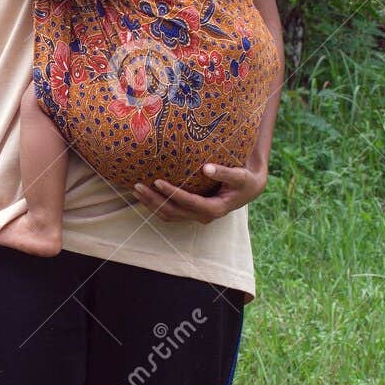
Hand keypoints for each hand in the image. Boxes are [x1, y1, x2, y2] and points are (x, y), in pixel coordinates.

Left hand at [133, 157, 267, 223]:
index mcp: (215, 208)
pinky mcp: (191, 213)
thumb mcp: (239, 175)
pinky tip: (144, 194)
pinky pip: (170, 212)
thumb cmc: (244, 180)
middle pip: (173, 211)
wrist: (249, 189)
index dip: (173, 193)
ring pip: (169, 215)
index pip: (189, 202)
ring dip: (151, 204)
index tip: (157, 181)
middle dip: (154, 200)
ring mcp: (196, 216)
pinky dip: (156, 205)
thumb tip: (206, 168)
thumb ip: (224, 172)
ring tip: (135, 190)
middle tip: (137, 186)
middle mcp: (204, 216)